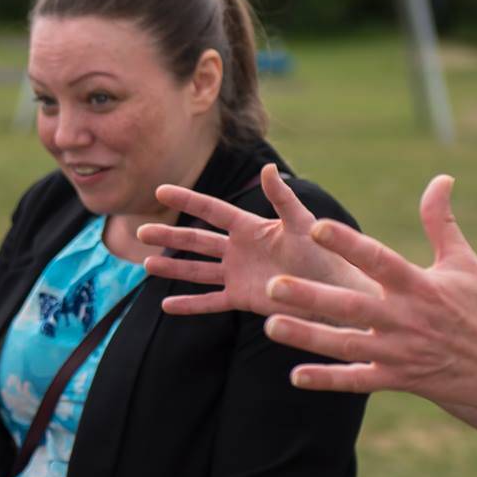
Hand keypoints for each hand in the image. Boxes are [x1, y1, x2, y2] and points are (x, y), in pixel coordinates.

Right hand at [137, 164, 370, 316]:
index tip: (161, 190)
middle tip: (141, 232)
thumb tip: (267, 169)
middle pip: (197, 240)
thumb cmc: (324, 253)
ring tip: (146, 264)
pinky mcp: (243, 298)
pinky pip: (211, 302)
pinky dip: (190, 305)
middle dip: (170, 235)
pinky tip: (166, 306)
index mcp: (251, 226)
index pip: (212, 210)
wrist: (336, 291)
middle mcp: (240, 249)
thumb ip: (283, 199)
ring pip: (198, 270)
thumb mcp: (302, 223)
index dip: (187, 200)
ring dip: (173, 267)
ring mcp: (239, 274)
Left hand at [262, 176, 476, 406]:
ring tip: (270, 325)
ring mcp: (400, 352)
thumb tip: (441, 178)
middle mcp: (406, 319)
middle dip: (311, 296)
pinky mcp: (398, 379)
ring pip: (346, 345)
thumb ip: (441, 221)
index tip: (315, 227)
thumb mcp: (465, 262)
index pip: (378, 259)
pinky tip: (296, 375)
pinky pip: (358, 381)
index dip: (347, 243)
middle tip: (272, 284)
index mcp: (420, 286)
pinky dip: (328, 380)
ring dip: (308, 337)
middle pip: (351, 306)